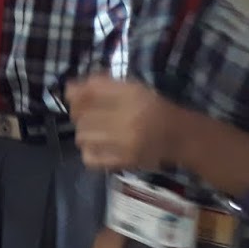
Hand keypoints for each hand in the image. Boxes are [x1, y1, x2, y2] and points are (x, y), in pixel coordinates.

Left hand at [69, 75, 183, 171]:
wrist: (180, 136)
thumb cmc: (153, 108)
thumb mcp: (132, 89)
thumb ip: (100, 85)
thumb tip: (68, 88)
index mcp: (132, 94)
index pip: (90, 92)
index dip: (75, 95)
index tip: (76, 98)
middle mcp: (129, 117)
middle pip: (82, 116)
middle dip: (80, 116)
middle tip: (91, 117)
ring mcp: (126, 142)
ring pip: (82, 137)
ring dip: (85, 134)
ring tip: (97, 132)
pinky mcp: (124, 161)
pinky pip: (90, 158)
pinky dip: (89, 152)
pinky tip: (99, 147)